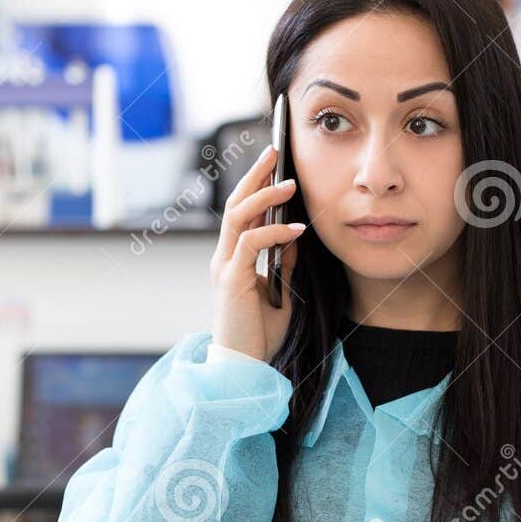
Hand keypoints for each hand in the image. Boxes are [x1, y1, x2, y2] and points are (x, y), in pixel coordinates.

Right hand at [210, 143, 304, 362]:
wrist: (243, 370)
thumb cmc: (259, 337)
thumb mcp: (280, 296)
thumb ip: (284, 267)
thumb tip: (294, 238)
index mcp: (232, 262)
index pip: (241, 213)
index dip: (255, 186)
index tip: (274, 164)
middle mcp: (224, 259)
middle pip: (234, 205)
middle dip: (254, 176)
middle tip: (274, 151)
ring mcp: (224, 268)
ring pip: (237, 217)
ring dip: (264, 196)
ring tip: (290, 184)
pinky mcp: (230, 281)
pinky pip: (250, 245)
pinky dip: (274, 233)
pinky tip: (297, 230)